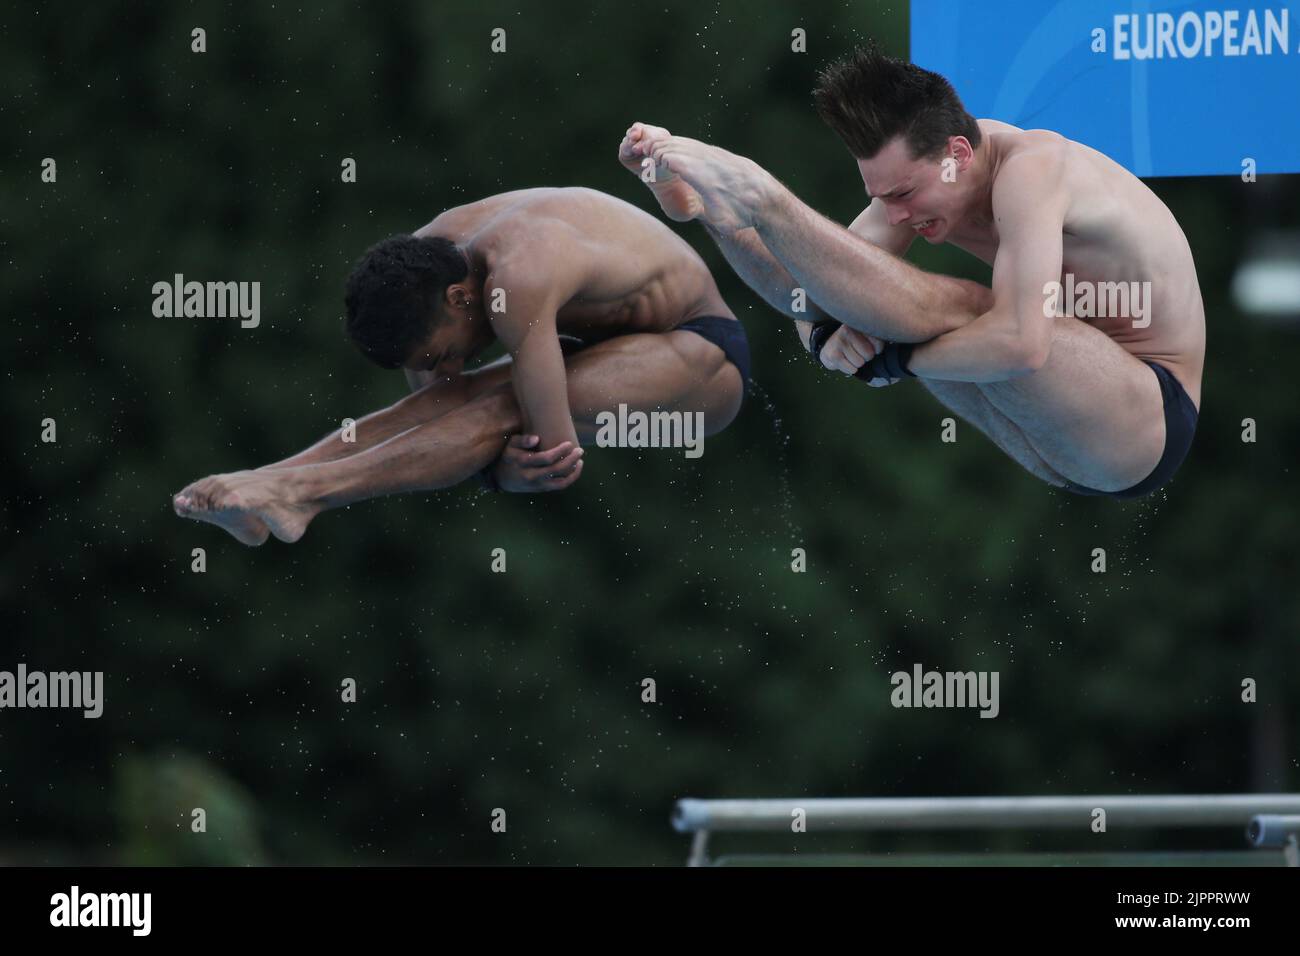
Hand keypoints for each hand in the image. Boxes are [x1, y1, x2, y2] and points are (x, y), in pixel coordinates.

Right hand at [492, 435, 583, 492]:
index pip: (546, 458)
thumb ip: (522, 440)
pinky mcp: (541, 489)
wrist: (501, 477)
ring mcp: (537, 484)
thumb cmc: (509, 455)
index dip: (560, 451)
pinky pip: (559, 486)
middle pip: (556, 469)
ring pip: (561, 482)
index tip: (569, 444)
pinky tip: (576, 469)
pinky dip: (570, 479)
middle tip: (580, 450)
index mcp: (523, 462)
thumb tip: (536, 438)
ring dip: (574, 472)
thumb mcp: (511, 444)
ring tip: (581, 461)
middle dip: (571, 460)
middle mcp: (531, 475)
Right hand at [629, 125, 773, 233]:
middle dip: (656, 148)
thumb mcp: (722, 221)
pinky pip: (694, 145)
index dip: (657, 159)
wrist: (768, 200)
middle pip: (677, 147)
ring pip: (685, 144)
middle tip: (639, 151)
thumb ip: (706, 214)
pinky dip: (679, 145)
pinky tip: (670, 149)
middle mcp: (709, 161)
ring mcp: (715, 155)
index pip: (675, 159)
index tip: (644, 162)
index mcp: (705, 176)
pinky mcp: (719, 154)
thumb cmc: (743, 215)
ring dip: (666, 144)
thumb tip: (697, 212)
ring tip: (649, 147)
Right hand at [815, 326, 900, 386]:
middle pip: (869, 355)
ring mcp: (840, 341)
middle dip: (866, 357)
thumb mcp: (865, 335)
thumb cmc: (853, 344)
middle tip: (858, 352)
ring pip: (860, 363)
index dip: (877, 350)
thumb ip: (881, 337)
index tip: (872, 348)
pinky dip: (850, 369)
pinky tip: (845, 361)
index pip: (878, 342)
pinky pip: (851, 369)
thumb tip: (896, 358)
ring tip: (850, 356)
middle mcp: (849, 330)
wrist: (828, 347)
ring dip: (857, 363)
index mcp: (860, 325)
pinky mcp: (834, 354)